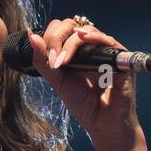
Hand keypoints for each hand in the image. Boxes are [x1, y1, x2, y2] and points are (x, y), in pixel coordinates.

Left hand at [27, 18, 141, 150]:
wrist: (102, 124)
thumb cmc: (83, 104)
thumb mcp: (57, 81)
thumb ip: (43, 61)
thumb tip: (30, 36)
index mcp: (75, 51)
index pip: (60, 29)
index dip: (50, 36)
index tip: (47, 58)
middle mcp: (90, 47)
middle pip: (71, 25)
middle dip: (57, 38)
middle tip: (53, 59)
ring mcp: (105, 51)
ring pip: (86, 30)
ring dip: (70, 42)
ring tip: (62, 61)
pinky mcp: (120, 57)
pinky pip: (107, 39)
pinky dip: (93, 37)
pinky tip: (82, 38)